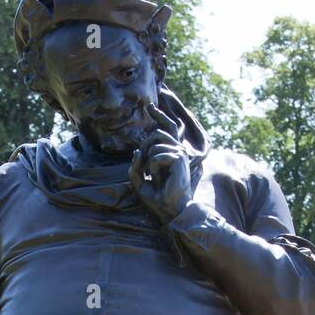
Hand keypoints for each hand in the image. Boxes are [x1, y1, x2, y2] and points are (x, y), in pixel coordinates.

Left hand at [128, 104, 191, 224]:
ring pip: (155, 143)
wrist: (170, 210)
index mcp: (170, 152)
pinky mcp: (179, 158)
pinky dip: (153, 167)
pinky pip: (157, 155)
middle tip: (145, 168)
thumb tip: (137, 151)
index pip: (165, 127)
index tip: (150, 104)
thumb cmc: (157, 198)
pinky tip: (159, 178)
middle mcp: (176, 149)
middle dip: (145, 148)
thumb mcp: (138, 182)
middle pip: (155, 133)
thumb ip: (135, 167)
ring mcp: (179, 152)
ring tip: (153, 175)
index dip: (159, 114)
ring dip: (149, 160)